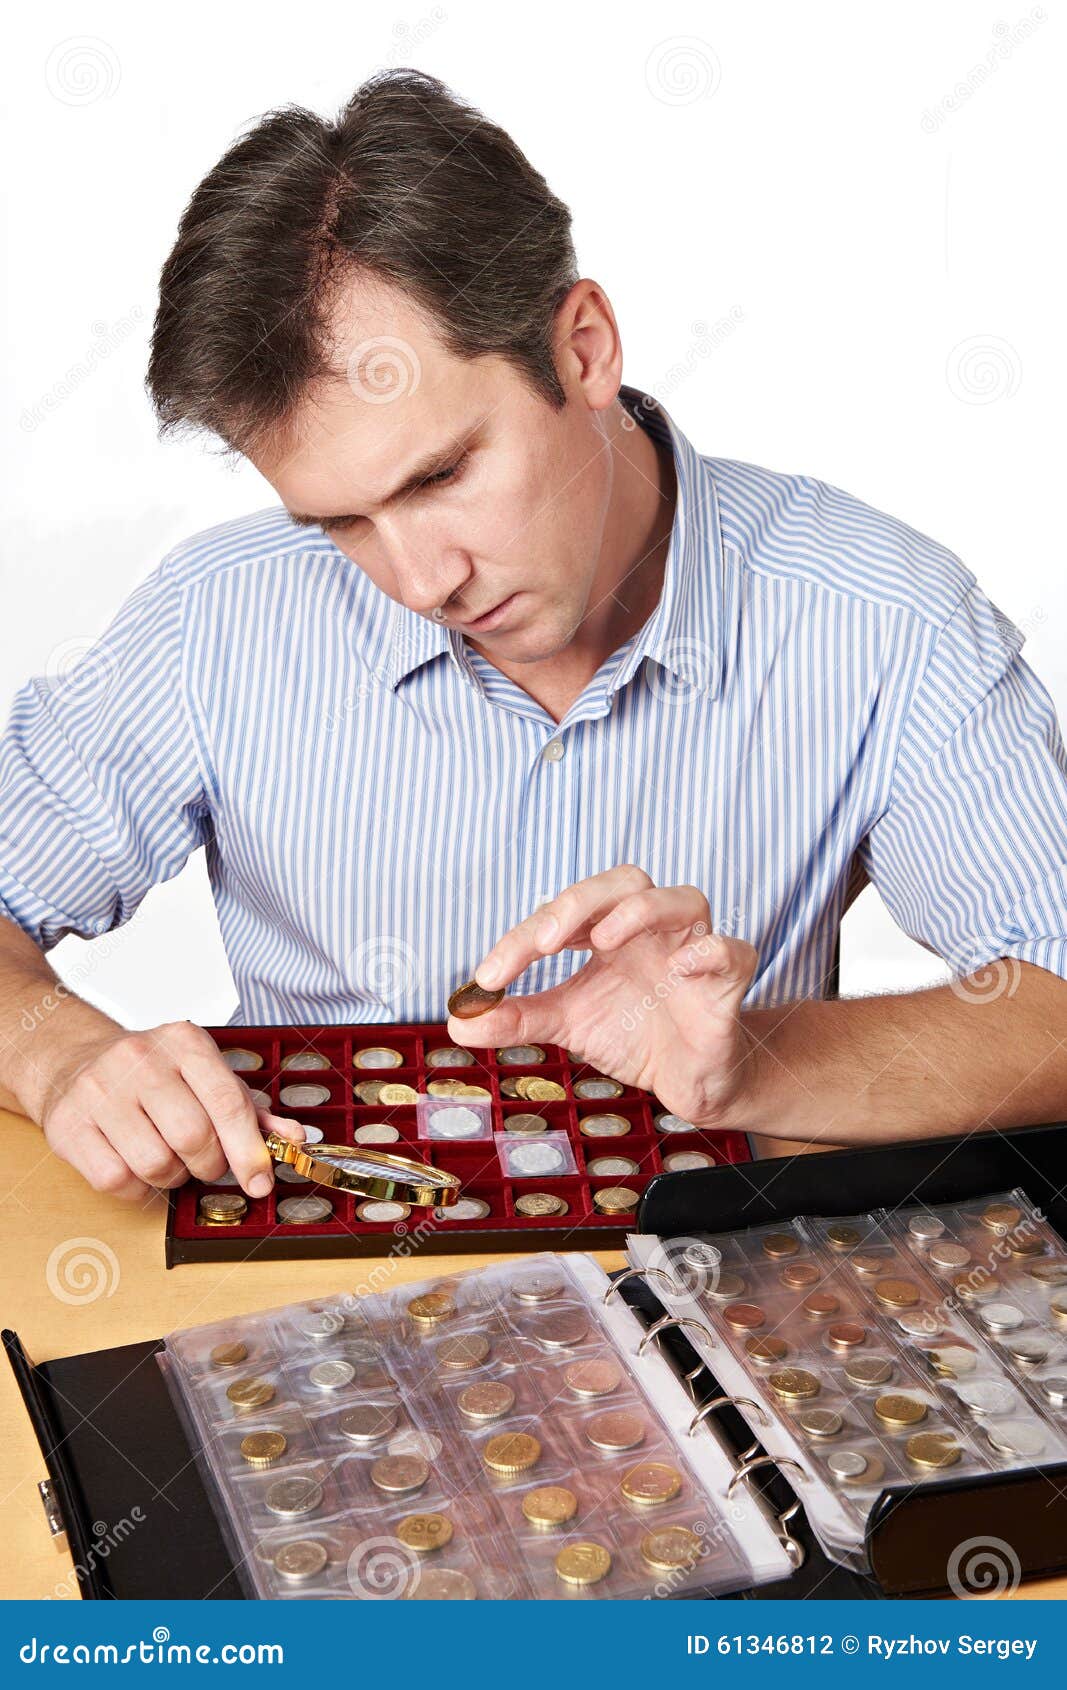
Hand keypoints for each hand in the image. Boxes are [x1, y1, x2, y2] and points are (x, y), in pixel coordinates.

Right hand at [33, 1018, 304, 1202]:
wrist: (74, 1061)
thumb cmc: (152, 1075)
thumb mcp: (205, 1077)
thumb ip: (251, 1111)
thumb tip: (295, 1139)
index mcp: (184, 1042)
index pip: (227, 1102)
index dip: (249, 1150)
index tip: (261, 1182)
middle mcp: (140, 1059)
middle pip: (193, 1138)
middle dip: (209, 1164)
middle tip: (204, 1162)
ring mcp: (99, 1091)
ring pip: (155, 1164)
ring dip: (172, 1177)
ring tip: (167, 1158)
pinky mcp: (68, 1124)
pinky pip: (116, 1180)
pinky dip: (136, 1187)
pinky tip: (135, 1164)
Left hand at [447, 866, 758, 1128]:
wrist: (691, 1080)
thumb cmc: (635, 1034)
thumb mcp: (569, 1023)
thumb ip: (519, 1017)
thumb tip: (460, 1019)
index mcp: (611, 931)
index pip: (565, 914)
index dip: (522, 940)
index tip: (487, 978)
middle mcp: (652, 929)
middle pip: (625, 881)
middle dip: (581, 902)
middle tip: (544, 941)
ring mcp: (693, 948)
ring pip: (682, 897)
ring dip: (640, 912)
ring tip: (603, 941)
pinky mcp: (728, 980)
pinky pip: (731, 950)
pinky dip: (709, 950)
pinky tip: (682, 967)